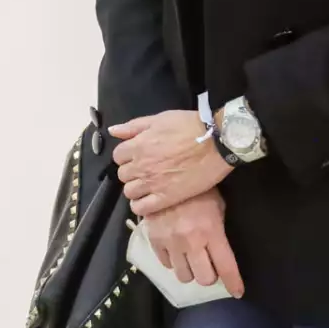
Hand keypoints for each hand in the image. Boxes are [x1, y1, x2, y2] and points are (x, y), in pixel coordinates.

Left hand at [110, 109, 231, 217]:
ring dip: (136, 188)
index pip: (118, 155)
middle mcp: (141, 166)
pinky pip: (141, 209)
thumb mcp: (160, 119)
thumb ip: (134, 126)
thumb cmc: (188, 126)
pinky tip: (150, 199)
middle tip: (145, 169)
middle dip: (132, 171)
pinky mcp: (165, 199)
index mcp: (138, 146)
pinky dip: (141, 205)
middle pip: (122, 174)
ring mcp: (152, 184)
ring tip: (149, 184)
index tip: (137, 154)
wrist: (215, 142)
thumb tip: (113, 131)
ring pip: (129, 192)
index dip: (127, 154)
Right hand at [142, 188, 243, 298]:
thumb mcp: (217, 204)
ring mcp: (171, 242)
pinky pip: (166, 264)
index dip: (233, 283)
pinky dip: (173, 261)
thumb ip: (218, 228)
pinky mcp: (155, 240)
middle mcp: (191, 241)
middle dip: (209, 275)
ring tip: (191, 259)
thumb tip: (220, 248)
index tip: (237, 291)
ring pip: (183, 276)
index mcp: (211, 231)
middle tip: (209, 265)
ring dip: (190, 270)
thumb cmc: (198, 188)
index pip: (226, 266)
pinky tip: (176, 250)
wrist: (166, 172)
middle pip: (204, 278)